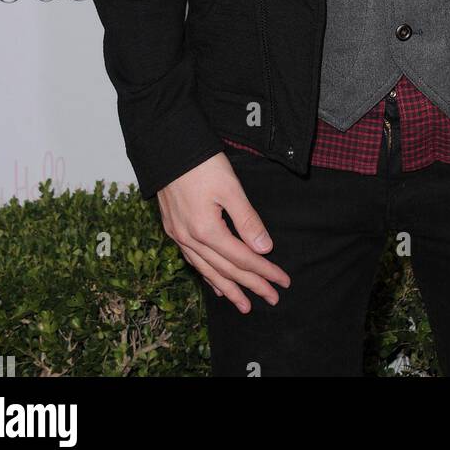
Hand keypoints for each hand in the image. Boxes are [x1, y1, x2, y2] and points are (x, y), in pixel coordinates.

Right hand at [157, 151, 290, 313]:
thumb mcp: (230, 187)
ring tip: (243, 304)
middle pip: (226, 270)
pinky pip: (193, 260)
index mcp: (206, 230)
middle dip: (251, 286)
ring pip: (207, 270)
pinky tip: (214, 284)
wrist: (167, 146)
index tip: (282, 281)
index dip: (264, 272)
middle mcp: (190, 238)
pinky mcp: (173, 228)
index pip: (243, 258)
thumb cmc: (200, 163)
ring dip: (228, 288)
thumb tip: (264, 249)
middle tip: (272, 299)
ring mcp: (179, 235)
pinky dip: (207, 275)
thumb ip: (247, 220)